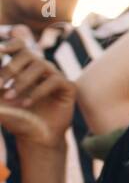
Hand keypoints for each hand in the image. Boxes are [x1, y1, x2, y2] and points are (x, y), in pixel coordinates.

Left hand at [0, 27, 74, 149]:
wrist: (35, 137)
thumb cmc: (15, 117)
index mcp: (24, 67)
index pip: (18, 46)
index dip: (10, 44)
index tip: (0, 52)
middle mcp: (40, 69)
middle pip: (27, 53)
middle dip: (10, 68)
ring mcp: (55, 76)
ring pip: (40, 65)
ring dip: (22, 82)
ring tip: (10, 98)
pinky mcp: (68, 87)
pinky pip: (54, 80)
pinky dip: (38, 91)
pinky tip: (27, 103)